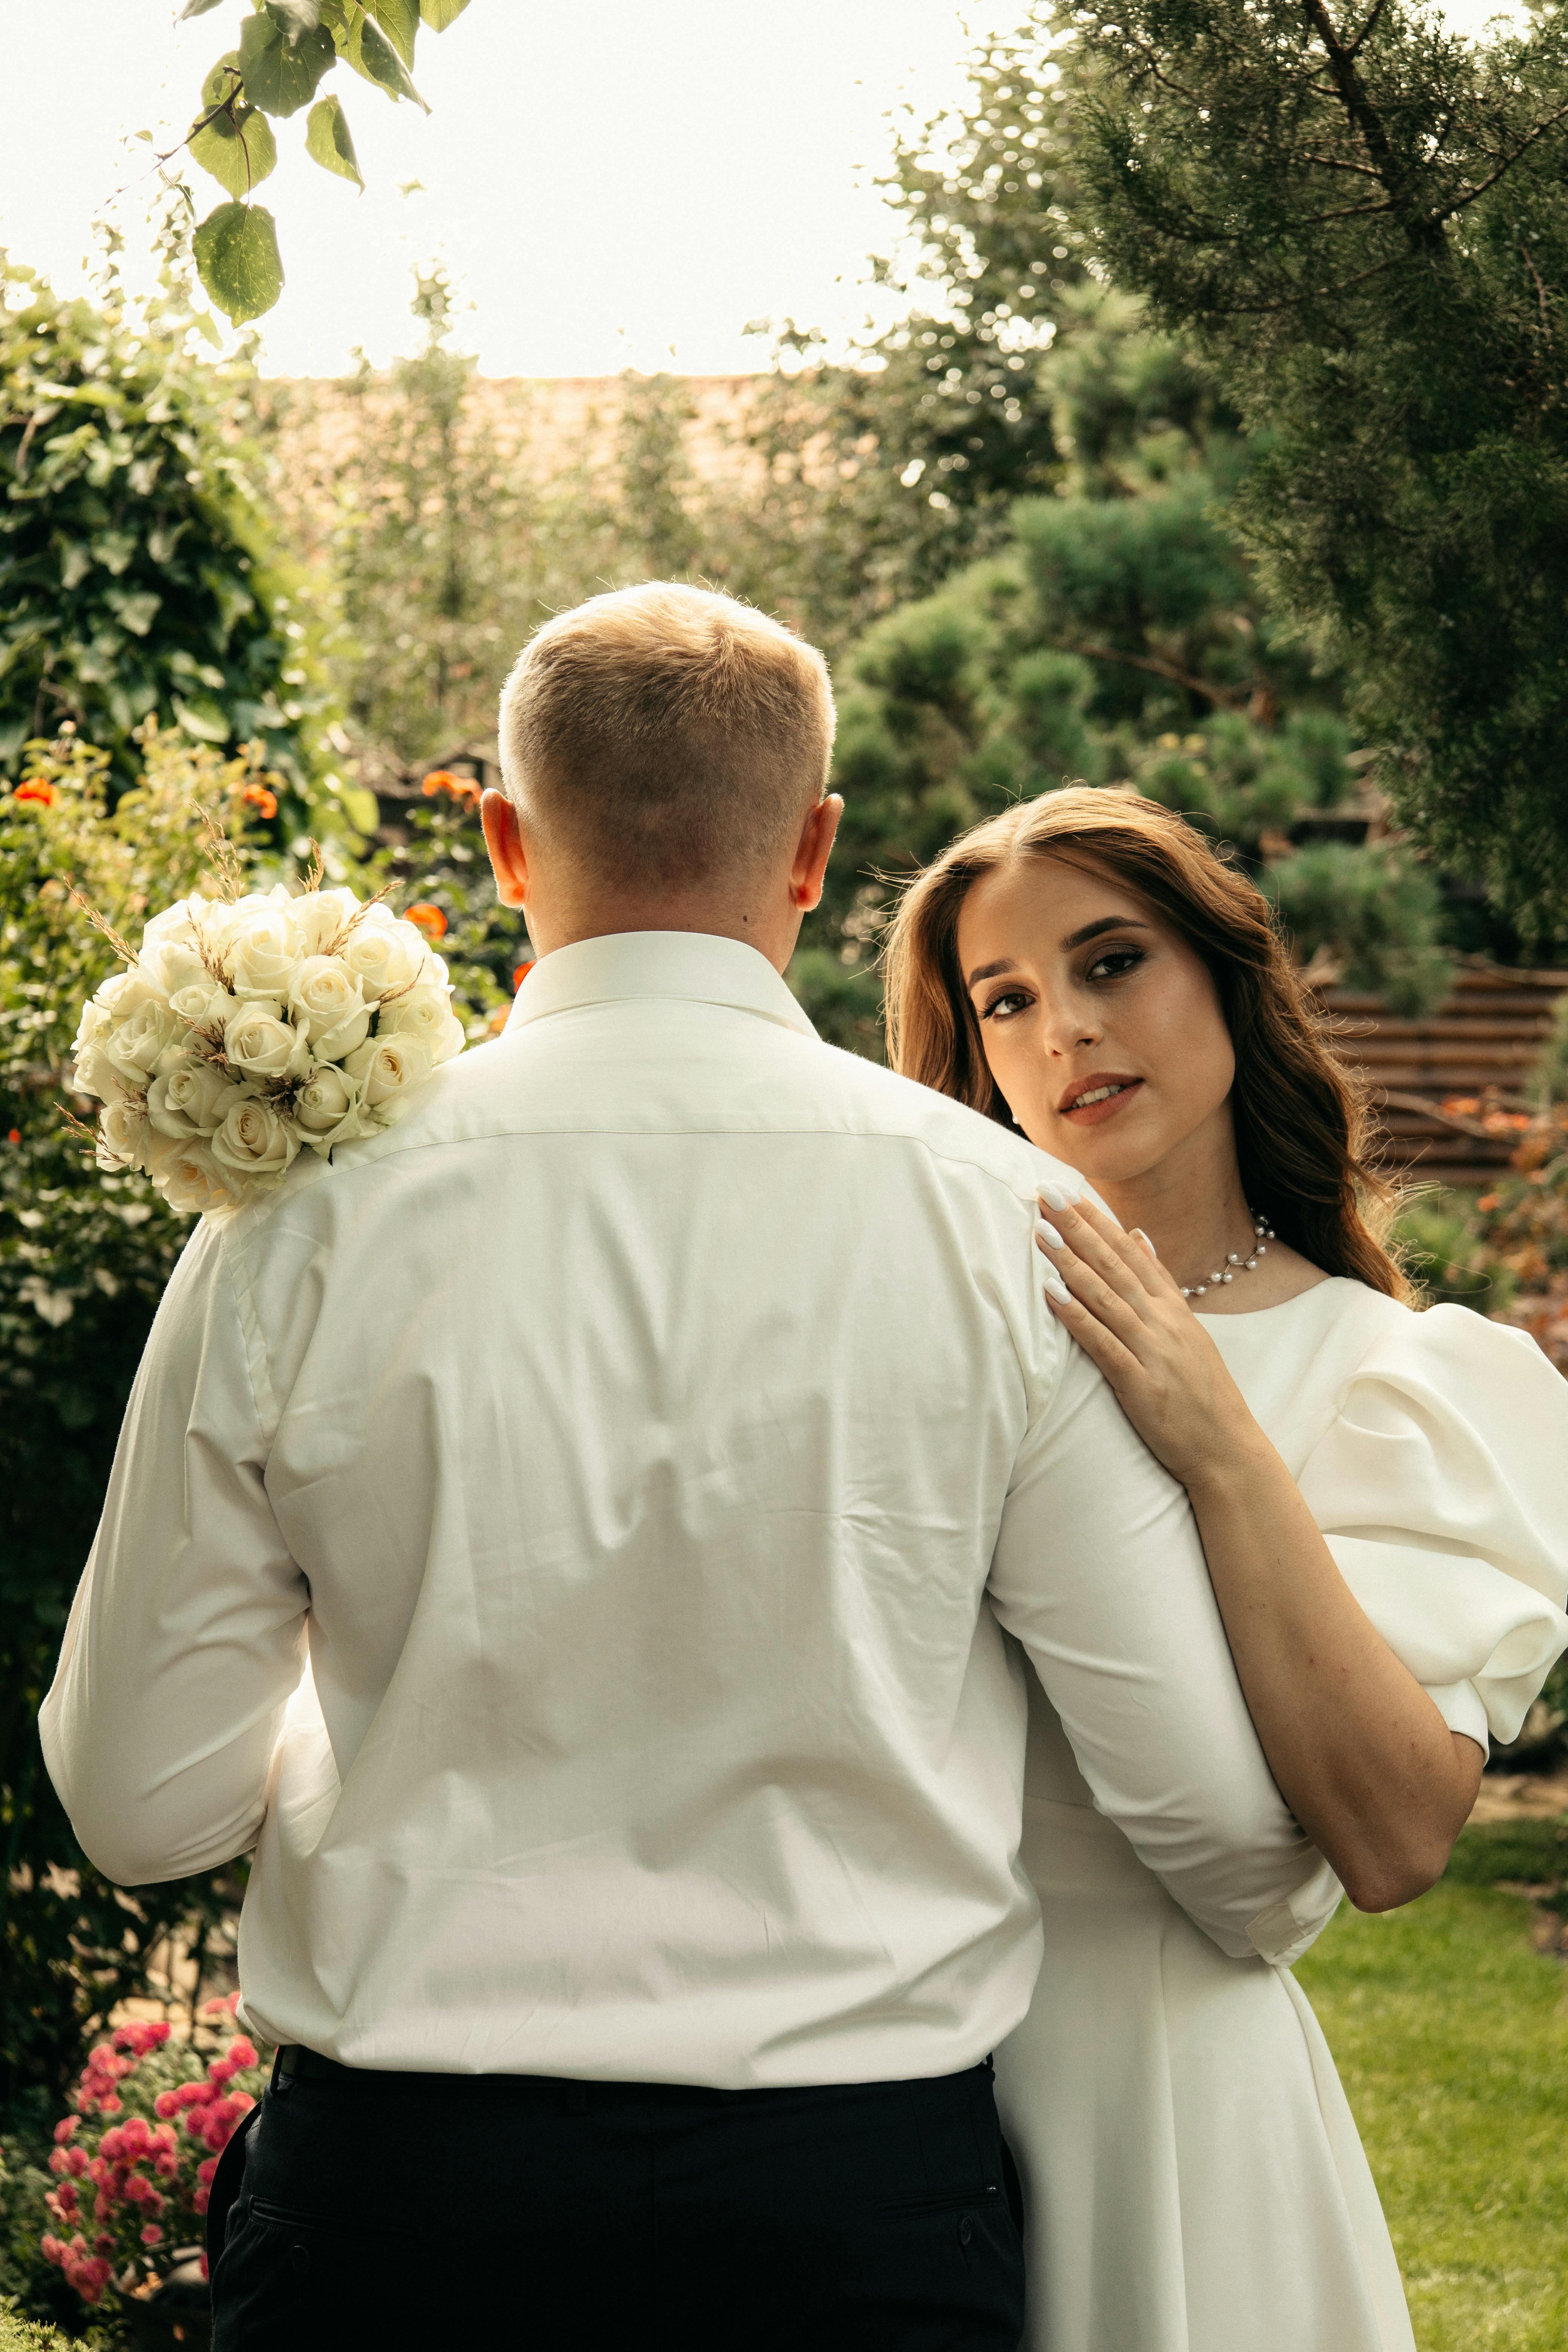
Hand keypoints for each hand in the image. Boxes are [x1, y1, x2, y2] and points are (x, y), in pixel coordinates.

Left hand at [1036, 1193, 1258, 1488]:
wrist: (1227, 1450)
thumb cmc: (1202, 1394)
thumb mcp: (1187, 1330)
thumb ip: (1161, 1285)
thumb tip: (1139, 1237)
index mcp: (1173, 1308)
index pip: (1131, 1253)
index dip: (1098, 1220)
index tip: (1069, 1190)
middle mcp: (1163, 1322)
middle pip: (1114, 1265)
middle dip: (1078, 1226)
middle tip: (1046, 1191)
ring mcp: (1153, 1350)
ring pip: (1105, 1296)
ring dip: (1070, 1262)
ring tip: (1039, 1231)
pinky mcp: (1139, 1383)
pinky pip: (1102, 1343)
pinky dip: (1076, 1316)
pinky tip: (1050, 1293)